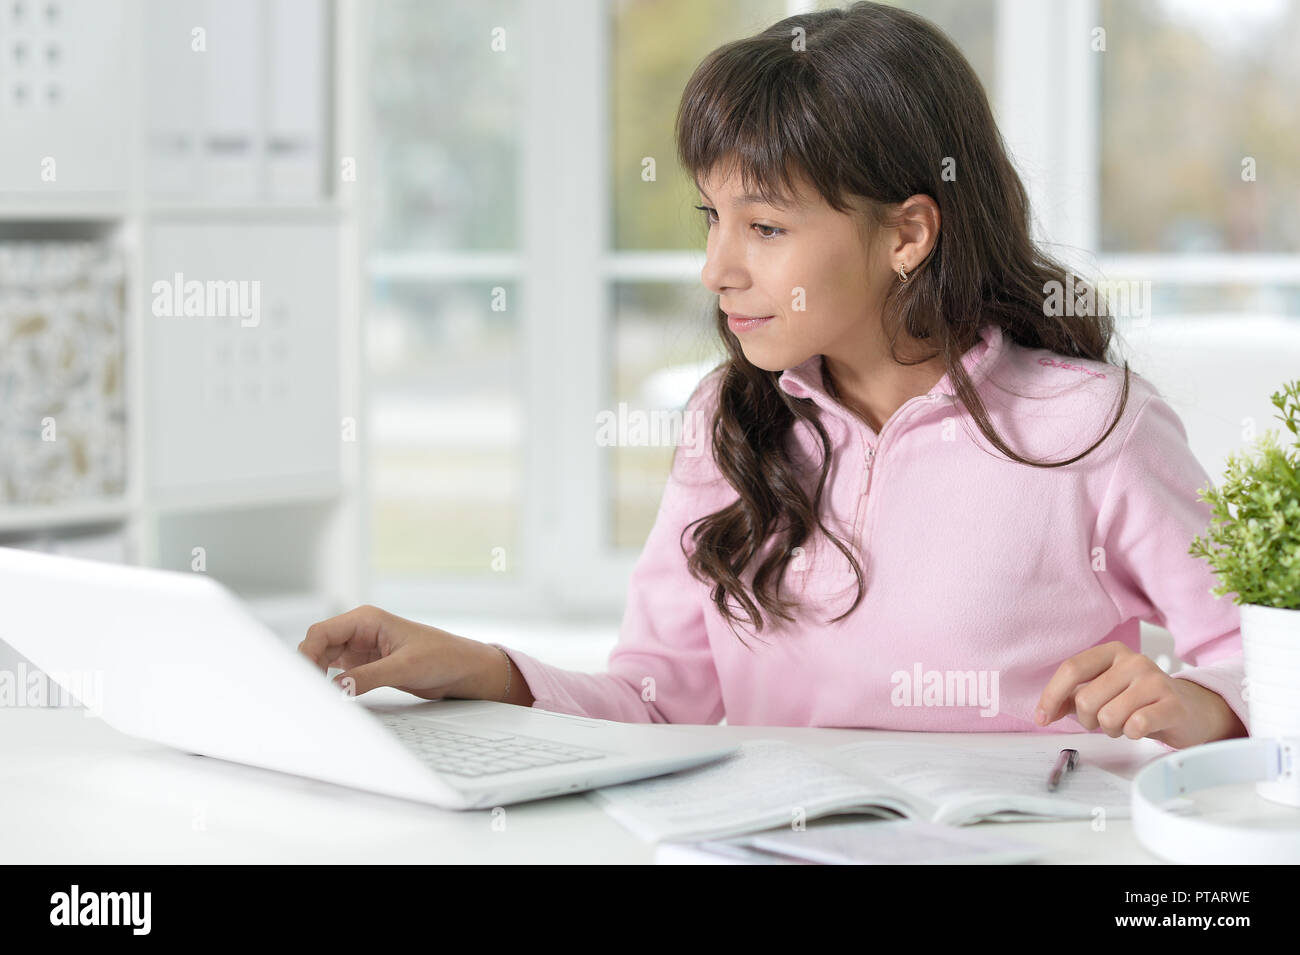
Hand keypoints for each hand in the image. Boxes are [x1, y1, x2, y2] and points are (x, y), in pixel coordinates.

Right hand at [297, 604, 499, 699]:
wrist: (463, 669)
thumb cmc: (442, 656)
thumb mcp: (404, 667)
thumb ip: (368, 677)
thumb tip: (335, 688)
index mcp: (366, 619)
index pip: (322, 632)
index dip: (307, 654)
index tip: (304, 679)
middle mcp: (359, 631)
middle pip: (317, 646)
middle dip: (308, 666)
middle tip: (306, 694)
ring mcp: (361, 648)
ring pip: (324, 660)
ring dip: (316, 676)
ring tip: (313, 698)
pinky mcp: (365, 665)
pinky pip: (338, 672)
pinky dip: (329, 683)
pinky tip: (327, 697)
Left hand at [1034, 641, 1246, 749]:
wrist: (1190, 711)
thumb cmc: (1141, 702)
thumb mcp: (1104, 692)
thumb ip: (1072, 697)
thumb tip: (1044, 712)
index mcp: (1111, 653)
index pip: (1071, 669)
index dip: (1051, 696)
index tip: (1042, 717)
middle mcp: (1133, 660)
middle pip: (1086, 699)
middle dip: (1088, 720)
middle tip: (1104, 722)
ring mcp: (1155, 680)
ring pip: (1108, 716)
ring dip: (1111, 729)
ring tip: (1125, 723)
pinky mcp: (1172, 704)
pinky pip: (1135, 725)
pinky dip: (1132, 734)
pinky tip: (1141, 728)